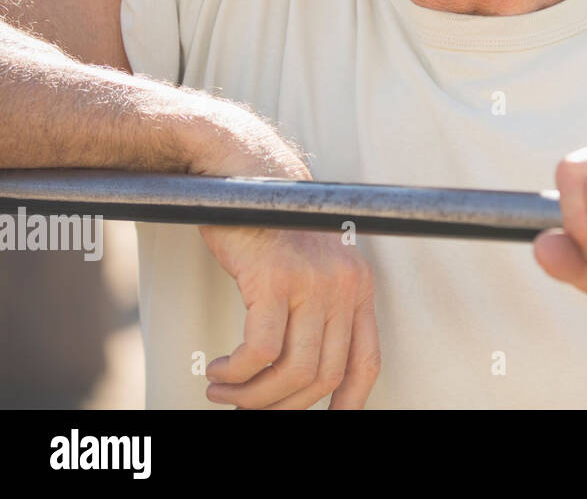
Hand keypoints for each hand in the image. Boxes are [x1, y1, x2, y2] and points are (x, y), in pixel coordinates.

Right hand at [183, 102, 380, 408]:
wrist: (240, 170)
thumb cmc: (267, 221)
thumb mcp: (308, 266)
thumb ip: (317, 309)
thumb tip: (307, 371)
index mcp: (357, 284)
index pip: (366, 361)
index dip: (350, 401)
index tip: (327, 418)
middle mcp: (344, 284)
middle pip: (323, 375)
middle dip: (282, 404)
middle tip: (246, 405)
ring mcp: (313, 280)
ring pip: (292, 370)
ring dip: (252, 394)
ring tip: (224, 389)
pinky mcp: (275, 277)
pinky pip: (259, 351)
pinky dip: (237, 372)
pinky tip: (218, 368)